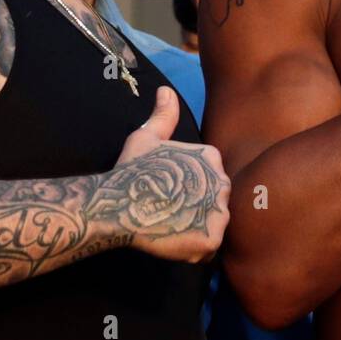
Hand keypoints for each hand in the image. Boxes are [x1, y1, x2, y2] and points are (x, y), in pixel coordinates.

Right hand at [97, 86, 230, 262]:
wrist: (119, 205)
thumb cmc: (131, 170)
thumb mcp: (146, 136)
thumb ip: (163, 116)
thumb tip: (166, 91)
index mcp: (211, 157)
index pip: (207, 175)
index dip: (186, 185)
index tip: (167, 190)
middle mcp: (221, 183)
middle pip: (213, 200)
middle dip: (195, 206)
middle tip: (168, 210)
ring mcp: (218, 213)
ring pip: (213, 223)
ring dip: (196, 228)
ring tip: (171, 226)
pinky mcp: (212, 239)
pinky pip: (208, 248)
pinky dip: (193, 249)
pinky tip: (173, 240)